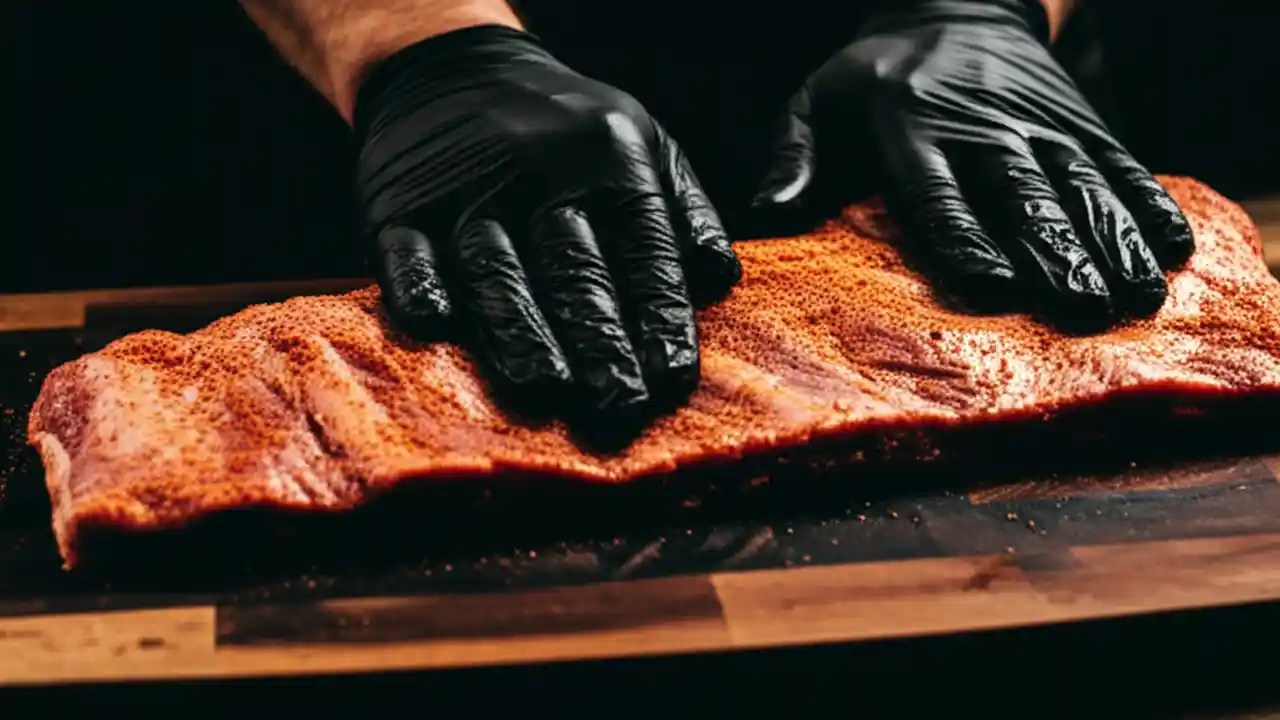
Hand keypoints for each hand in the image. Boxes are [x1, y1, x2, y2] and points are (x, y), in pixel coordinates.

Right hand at [354, 25, 741, 427]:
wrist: (450, 67)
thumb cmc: (565, 127)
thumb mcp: (642, 140)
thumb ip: (684, 211)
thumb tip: (715, 281)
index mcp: (612, 162)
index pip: (645, 250)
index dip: (660, 317)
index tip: (671, 378)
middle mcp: (541, 174)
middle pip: (574, 269)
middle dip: (600, 342)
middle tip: (619, 406)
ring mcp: (466, 190)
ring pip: (497, 268)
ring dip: (520, 330)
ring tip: (545, 388)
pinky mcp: (400, 205)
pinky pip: (408, 251)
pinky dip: (420, 286)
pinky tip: (436, 324)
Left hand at [752, 0, 1193, 331]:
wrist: (954, 4)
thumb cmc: (874, 79)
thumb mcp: (817, 102)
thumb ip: (793, 157)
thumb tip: (766, 215)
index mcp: (911, 130)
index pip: (938, 193)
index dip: (965, 238)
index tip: (990, 284)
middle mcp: (982, 128)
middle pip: (1023, 195)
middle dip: (1055, 251)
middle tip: (1082, 306)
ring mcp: (1041, 125)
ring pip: (1080, 186)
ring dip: (1110, 240)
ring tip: (1134, 296)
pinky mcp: (1082, 123)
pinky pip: (1120, 163)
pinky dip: (1148, 202)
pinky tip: (1171, 247)